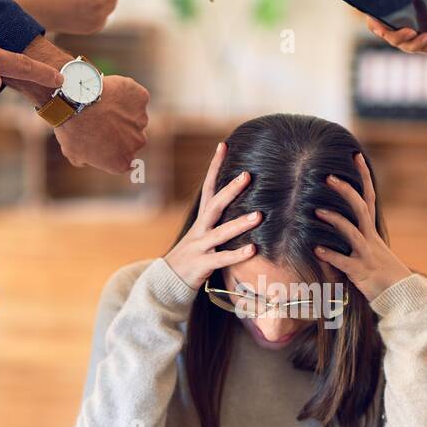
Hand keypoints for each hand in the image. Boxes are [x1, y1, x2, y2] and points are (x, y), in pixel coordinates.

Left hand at [55, 75, 149, 173]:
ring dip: (124, 113)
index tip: (104, 140)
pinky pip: (136, 97)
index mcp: (123, 162)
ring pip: (136, 117)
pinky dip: (126, 95)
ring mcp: (142, 120)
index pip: (124, 160)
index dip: (114, 149)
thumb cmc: (72, 128)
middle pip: (133, 138)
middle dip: (122, 130)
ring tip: (104, 105)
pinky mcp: (142, 98)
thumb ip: (87, 159)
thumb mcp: (73, 152)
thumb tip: (90, 158)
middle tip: (103, 120)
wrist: (74, 99)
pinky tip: (110, 92)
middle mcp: (137, 143)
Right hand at [163, 142, 260, 288]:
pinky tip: (253, 249)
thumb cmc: (193, 255)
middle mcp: (200, 229)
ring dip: (240, 224)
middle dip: (231, 190)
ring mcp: (200, 246)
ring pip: (221, 232)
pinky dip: (237, 254)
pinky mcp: (202, 265)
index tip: (224, 145)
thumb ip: (220, 221)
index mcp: (201, 219)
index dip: (215, 166)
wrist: (167, 281)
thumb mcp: (204, 234)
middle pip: (215, 205)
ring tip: (259, 215)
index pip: (208, 187)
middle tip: (247, 175)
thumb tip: (243, 203)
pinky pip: (222, 259)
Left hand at [314, 154, 411, 300]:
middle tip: (328, 177)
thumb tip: (337, 222)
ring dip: (335, 221)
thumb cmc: (382, 273)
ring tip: (316, 211)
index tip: (355, 155)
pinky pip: (344, 262)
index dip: (363, 176)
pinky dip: (330, 255)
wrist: (402, 295)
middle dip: (345, 191)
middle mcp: (370, 239)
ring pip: (352, 233)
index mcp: (372, 231)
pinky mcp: (360, 272)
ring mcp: (366, 255)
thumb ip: (356, 236)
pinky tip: (316, 250)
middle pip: (361, 208)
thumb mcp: (371, 250)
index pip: (369, 197)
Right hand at [365, 0, 426, 53]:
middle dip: (397, 38)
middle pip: (387, 35)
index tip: (381, 28)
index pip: (373, 16)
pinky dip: (426, 48)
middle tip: (412, 32)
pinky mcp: (421, 33)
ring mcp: (408, 25)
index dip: (373, 24)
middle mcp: (397, 14)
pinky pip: (419, 48)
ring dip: (414, 45)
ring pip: (403, 45)